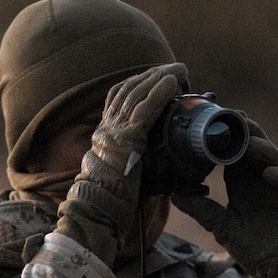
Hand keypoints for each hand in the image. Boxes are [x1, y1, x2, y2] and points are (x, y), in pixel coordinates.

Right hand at [56, 63, 187, 264]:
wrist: (98, 210)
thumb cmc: (111, 199)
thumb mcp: (121, 170)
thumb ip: (132, 158)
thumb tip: (155, 159)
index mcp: (104, 133)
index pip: (118, 98)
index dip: (138, 83)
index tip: (156, 75)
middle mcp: (107, 127)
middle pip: (130, 90)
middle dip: (153, 75)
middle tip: (174, 67)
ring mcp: (115, 132)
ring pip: (138, 95)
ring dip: (160, 78)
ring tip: (178, 69)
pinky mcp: (127, 140)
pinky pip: (145, 110)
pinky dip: (160, 94)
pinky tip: (172, 83)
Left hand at [171, 122, 277, 277]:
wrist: (276, 269)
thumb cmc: (251, 245)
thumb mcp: (220, 225)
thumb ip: (201, 209)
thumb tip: (175, 195)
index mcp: (243, 179)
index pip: (235, 150)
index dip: (226, 135)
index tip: (211, 121)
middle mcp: (262, 177)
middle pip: (255, 146)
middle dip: (246, 132)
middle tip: (233, 118)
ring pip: (275, 159)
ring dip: (262, 150)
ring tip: (249, 142)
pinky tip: (272, 173)